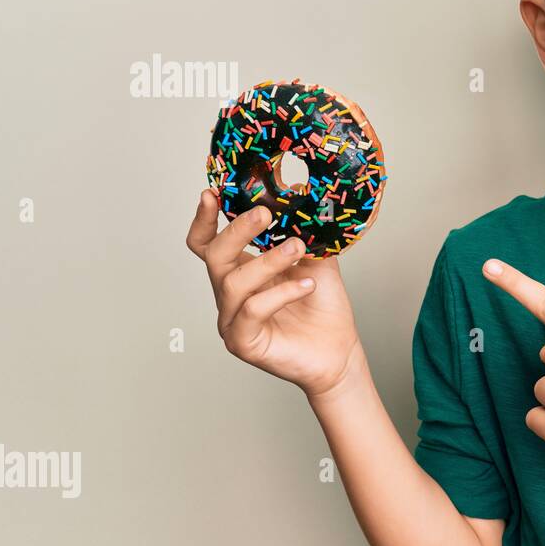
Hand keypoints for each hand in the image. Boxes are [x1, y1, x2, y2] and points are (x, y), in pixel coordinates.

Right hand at [186, 190, 365, 398]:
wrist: (339, 352)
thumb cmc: (323, 309)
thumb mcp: (315, 262)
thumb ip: (303, 235)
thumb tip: (302, 198)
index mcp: (242, 271)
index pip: (208, 244)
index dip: (205, 219)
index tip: (212, 194)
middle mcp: (230, 295)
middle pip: (214, 256)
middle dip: (237, 230)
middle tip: (264, 213)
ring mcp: (232, 320)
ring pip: (234, 283)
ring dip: (267, 261)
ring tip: (297, 247)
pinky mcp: (243, 343)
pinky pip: (251, 311)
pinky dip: (279, 294)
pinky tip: (306, 286)